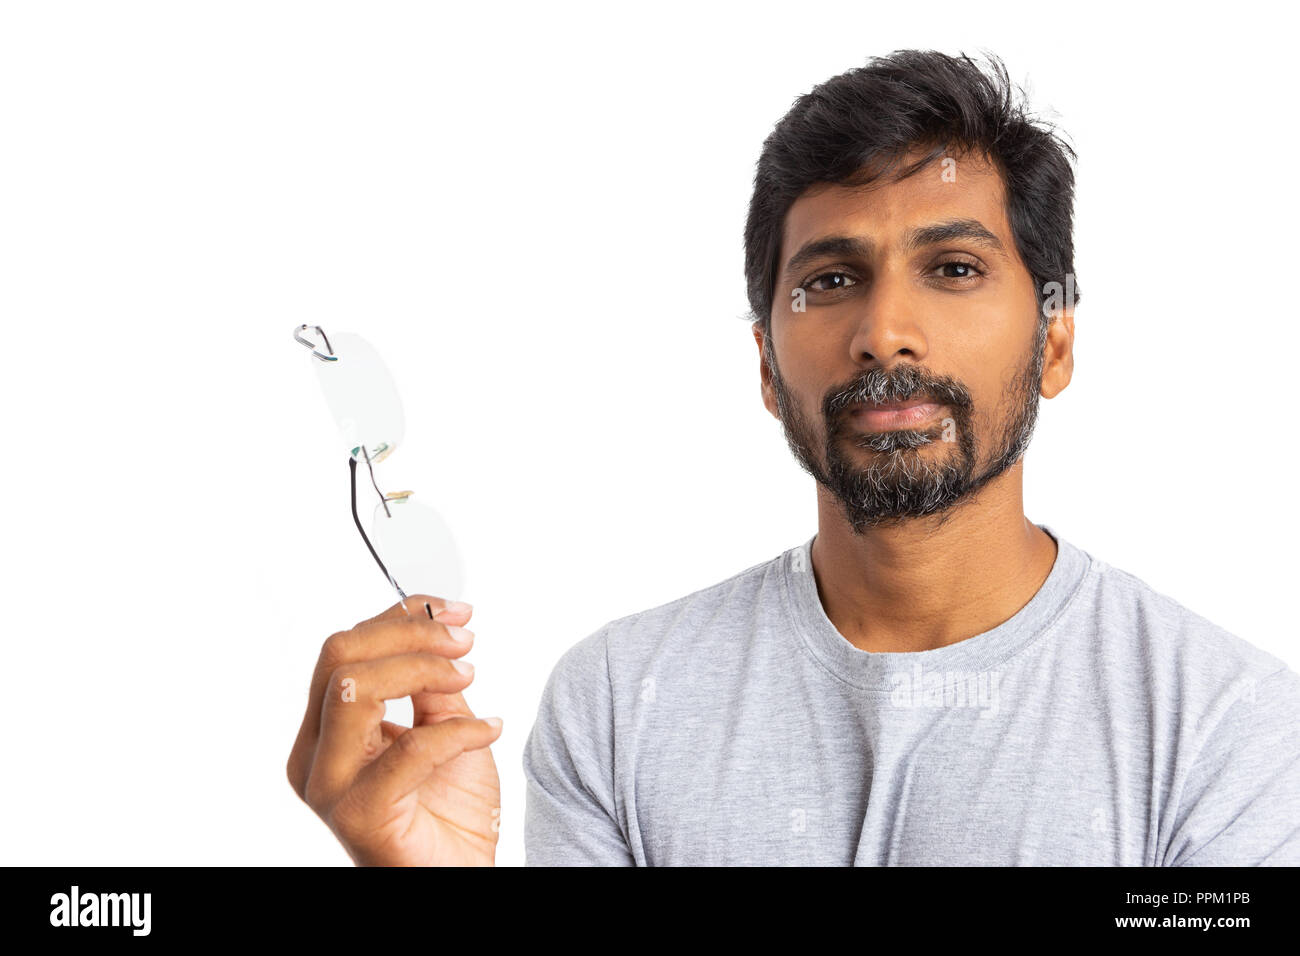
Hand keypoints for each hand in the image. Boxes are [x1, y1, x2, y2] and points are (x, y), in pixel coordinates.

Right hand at [287, 595, 502, 865]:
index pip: (344, 650)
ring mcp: (330, 785)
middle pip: (342, 657)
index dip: (400, 616)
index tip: (454, 611)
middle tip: (464, 643)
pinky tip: (487, 731)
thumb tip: (435, 628)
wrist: (462, 875)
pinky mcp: (359, 814)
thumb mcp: (444, 726)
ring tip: (468, 679)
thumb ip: (430, 682)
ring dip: (423, 670)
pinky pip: (407, 748)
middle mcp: (316, 754)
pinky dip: (458, 731)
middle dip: (411, 635)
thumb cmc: (448, 813)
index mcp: (327, 729)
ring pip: (354, 688)